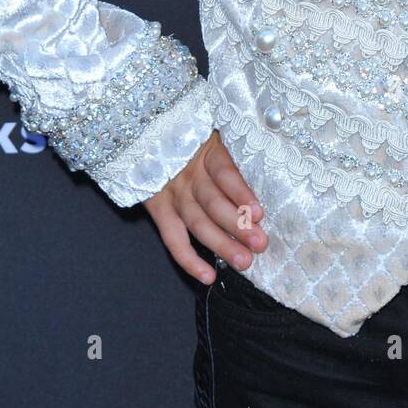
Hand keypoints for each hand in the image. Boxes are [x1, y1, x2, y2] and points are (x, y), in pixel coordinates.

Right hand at [143, 129, 268, 284]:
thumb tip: (263, 183)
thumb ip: (233, 155)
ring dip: (221, 245)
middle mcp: (187, 173)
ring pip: (197, 223)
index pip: (225, 173)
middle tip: (260, 244)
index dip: (241, 194)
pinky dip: (189, 260)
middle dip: (238, 226)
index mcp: (206, 151)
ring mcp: (172, 193)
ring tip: (244, 261)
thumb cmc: (192, 136)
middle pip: (213, 203)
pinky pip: (173, 239)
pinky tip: (208, 275)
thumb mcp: (214, 134)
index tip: (258, 213)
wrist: (144, 131)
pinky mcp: (158, 209)